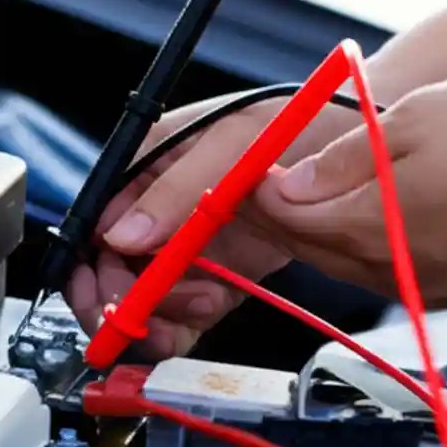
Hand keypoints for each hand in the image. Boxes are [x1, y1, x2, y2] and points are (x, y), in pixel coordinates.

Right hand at [65, 91, 359, 359]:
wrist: (357, 148)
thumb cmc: (297, 122)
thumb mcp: (234, 142)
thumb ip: (176, 189)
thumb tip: (119, 235)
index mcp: (146, 164)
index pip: (93, 222)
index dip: (89, 266)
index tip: (104, 297)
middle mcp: (157, 207)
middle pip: (110, 268)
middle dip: (123, 299)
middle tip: (146, 315)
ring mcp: (186, 244)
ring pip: (144, 297)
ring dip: (159, 314)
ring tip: (203, 302)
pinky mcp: (217, 273)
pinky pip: (181, 311)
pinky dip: (182, 324)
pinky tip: (205, 312)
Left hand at [254, 63, 446, 306]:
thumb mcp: (413, 120)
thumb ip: (344, 161)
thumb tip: (293, 187)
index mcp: (379, 228)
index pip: (293, 223)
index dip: (258, 202)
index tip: (239, 184)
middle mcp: (406, 271)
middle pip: (320, 254)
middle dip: (285, 225)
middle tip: (260, 198)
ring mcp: (443, 287)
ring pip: (359, 271)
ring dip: (327, 242)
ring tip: (309, 210)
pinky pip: (404, 278)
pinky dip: (375, 256)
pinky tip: (375, 228)